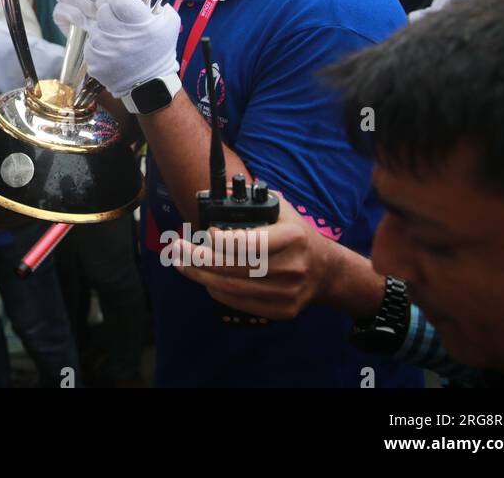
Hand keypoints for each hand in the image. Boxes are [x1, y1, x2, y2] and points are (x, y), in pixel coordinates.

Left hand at [83, 0, 180, 97]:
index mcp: (138, 23)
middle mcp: (118, 35)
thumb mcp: (168, 22)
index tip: (128, 4)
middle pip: (103, 10)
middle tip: (121, 23)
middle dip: (111, 12)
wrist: (150, 85)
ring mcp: (103, 49)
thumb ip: (155, 2)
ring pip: (95, 26)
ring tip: (118, 39)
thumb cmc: (160, 51)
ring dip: (104, 30)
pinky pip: (90, 43)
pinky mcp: (93, 61)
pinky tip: (112, 51)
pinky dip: (99, 45)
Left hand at [170, 191, 333, 321]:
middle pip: (235, 267)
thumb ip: (254, 199)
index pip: (250, 242)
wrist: (326, 271)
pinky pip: (240, 302)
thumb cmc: (296, 236)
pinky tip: (204, 279)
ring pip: (233, 287)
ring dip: (200, 275)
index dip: (222, 240)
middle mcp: (293, 266)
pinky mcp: (283, 310)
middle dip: (198, 258)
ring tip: (181, 263)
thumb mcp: (283, 210)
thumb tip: (219, 193)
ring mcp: (288, 291)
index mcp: (293, 236)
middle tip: (176, 249)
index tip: (204, 233)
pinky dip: (216, 291)